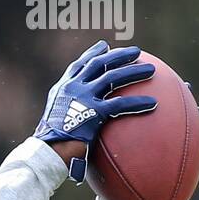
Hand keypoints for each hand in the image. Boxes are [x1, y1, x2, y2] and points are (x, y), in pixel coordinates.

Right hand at [35, 40, 156, 180]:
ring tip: (151, 70)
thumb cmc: (49, 145)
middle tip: (136, 52)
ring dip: (134, 71)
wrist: (46, 153)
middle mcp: (72, 87)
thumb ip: (66, 115)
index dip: (92, 54)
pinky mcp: (93, 112)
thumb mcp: (53, 123)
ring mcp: (83, 98)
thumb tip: (76, 125)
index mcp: (62, 88)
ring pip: (113, 77)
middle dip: (119, 55)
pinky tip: (152, 103)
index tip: (104, 46)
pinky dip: (137, 103)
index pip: (79, 65)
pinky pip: (120, 105)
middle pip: (99, 63)